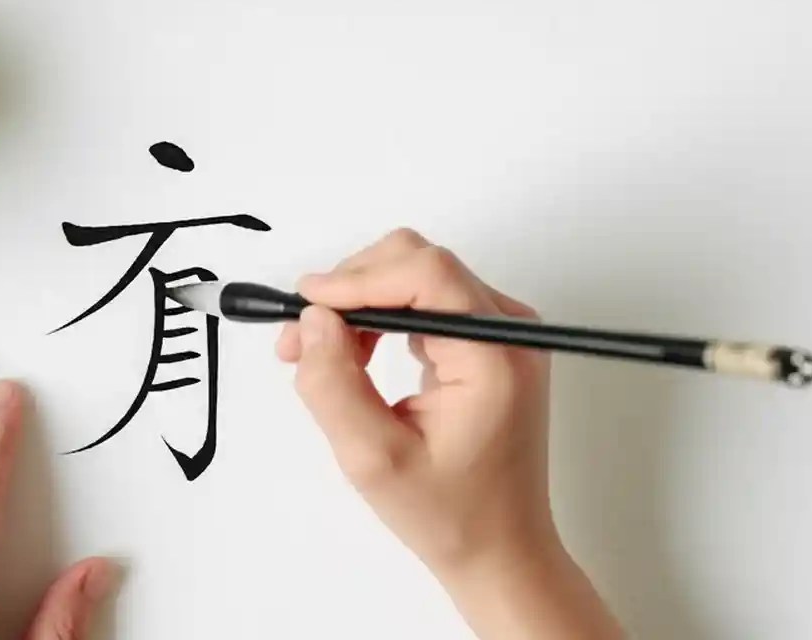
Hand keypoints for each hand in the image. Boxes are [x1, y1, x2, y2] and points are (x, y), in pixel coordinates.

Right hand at [278, 229, 624, 638]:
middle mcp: (510, 333)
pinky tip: (355, 355)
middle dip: (351, 289)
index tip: (305, 304)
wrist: (500, 548)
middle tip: (301, 337)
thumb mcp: (374, 460)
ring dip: (360, 303)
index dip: (358, 279)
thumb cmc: (450, 515)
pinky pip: (425, 300)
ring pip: (416, 276)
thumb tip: (312, 321)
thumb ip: (335, 386)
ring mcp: (502, 334)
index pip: (427, 276)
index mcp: (495, 360)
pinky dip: (379, 316)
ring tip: (322, 353)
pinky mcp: (487, 342)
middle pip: (418, 263)